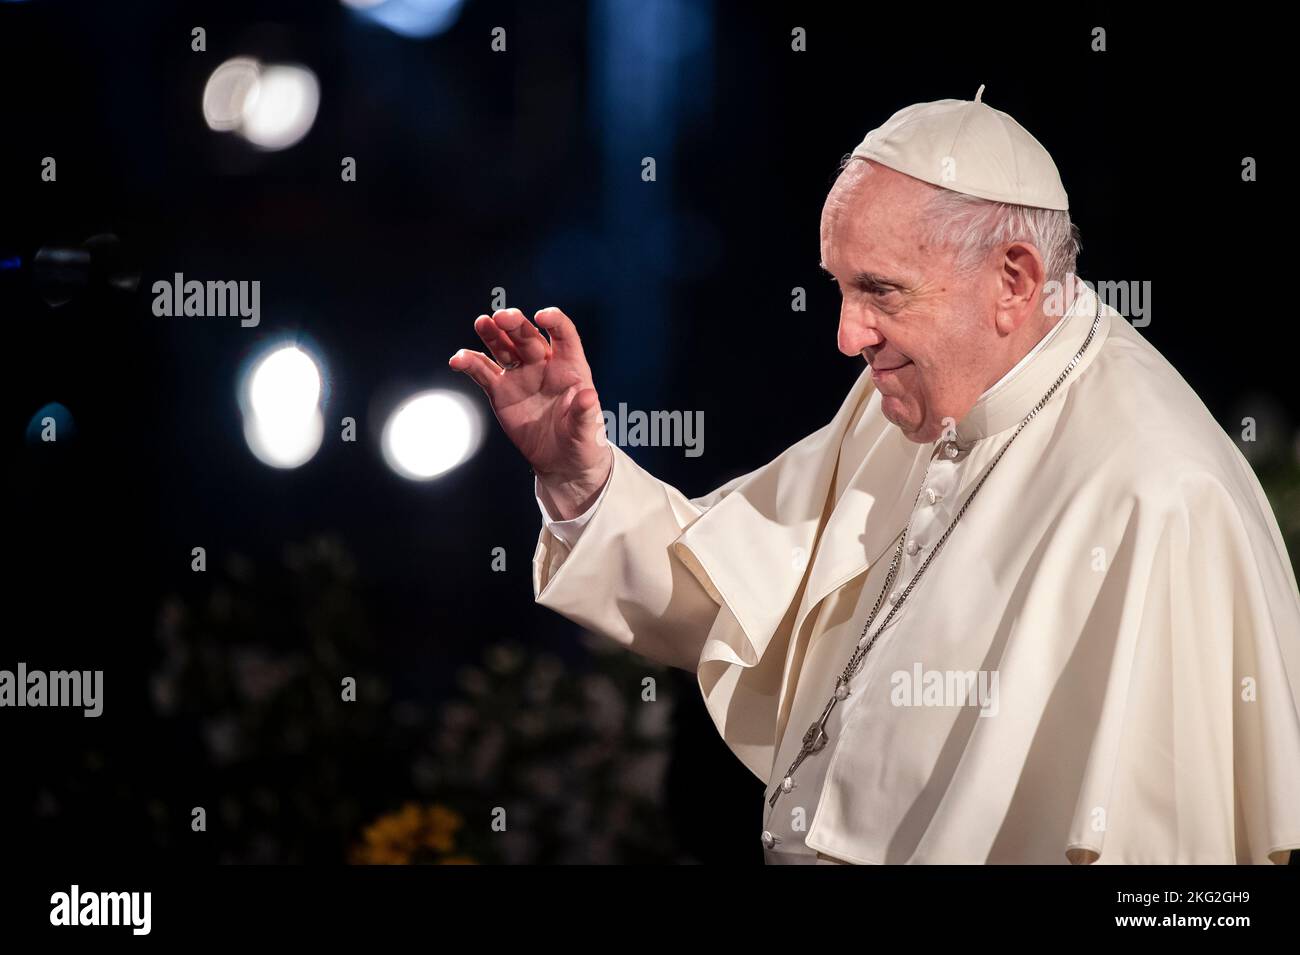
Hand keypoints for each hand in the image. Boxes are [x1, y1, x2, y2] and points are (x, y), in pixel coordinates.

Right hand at [449, 307, 611, 519]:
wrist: (561, 461)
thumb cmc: (581, 441)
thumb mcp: (587, 430)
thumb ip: (585, 412)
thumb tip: (587, 396)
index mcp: (570, 366)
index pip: (564, 334)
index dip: (555, 321)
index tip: (543, 316)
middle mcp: (543, 365)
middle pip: (528, 336)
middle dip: (515, 325)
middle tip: (502, 317)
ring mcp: (520, 375)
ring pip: (504, 348)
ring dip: (492, 335)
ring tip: (481, 323)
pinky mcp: (501, 391)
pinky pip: (483, 372)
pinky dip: (470, 364)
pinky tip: (458, 359)